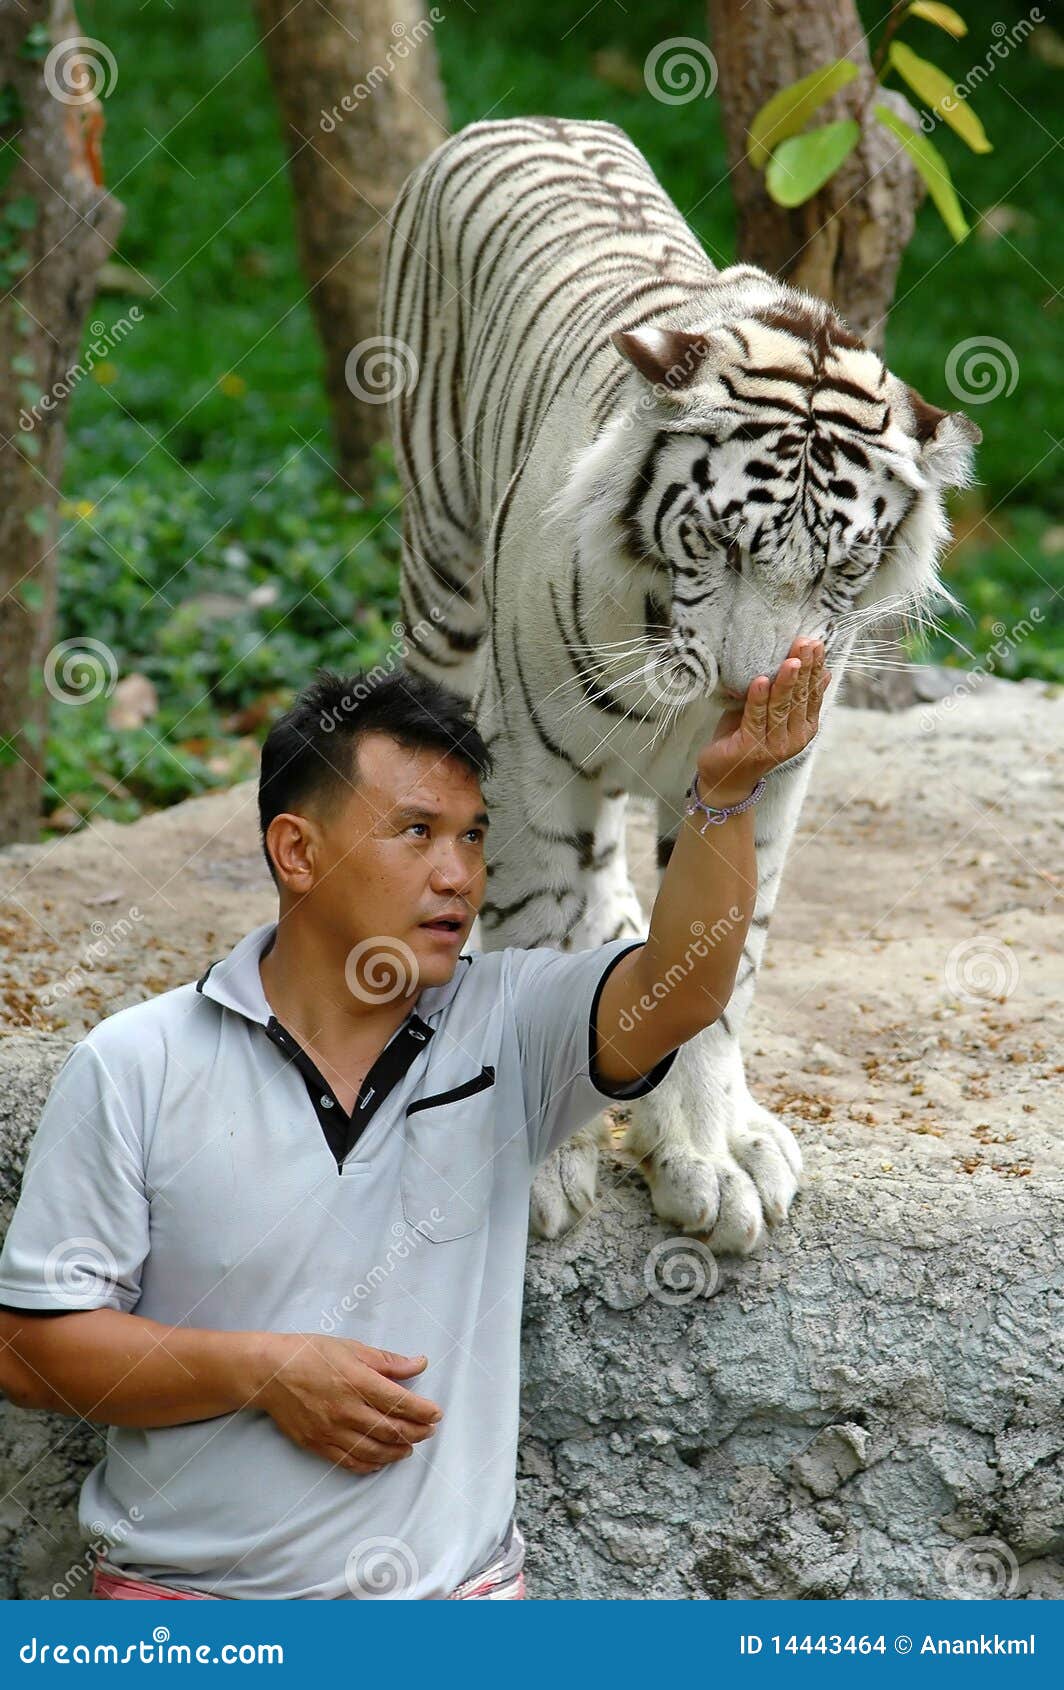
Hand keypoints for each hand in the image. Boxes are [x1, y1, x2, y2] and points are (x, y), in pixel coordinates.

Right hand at [248, 1333, 441, 1474]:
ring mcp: (331, 1430)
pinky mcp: (318, 1444)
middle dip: (416, 1432)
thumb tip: (419, 1363)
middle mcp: (346, 1410)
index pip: (399, 1402)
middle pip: (391, 1429)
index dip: (422, 1411)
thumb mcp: (352, 1348)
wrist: (269, 1373)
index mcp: (357, 1381)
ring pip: (373, 1450)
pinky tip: (380, 1460)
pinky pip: (349, 1461)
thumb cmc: (311, 1354)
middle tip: (428, 1431)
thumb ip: (387, 1361)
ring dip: (397, 1451)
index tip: (436, 1413)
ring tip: (409, 1447)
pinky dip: (370, 1464)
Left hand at [697, 638, 829, 806]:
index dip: (815, 668)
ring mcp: (774, 746)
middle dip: (804, 668)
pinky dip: (758, 699)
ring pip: (781, 707)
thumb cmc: (747, 737)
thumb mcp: (771, 712)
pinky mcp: (751, 748)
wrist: (724, 776)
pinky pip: (756, 718)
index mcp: (804, 728)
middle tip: (806, 643)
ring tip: (790, 660)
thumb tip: (811, 665)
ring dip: (786, 682)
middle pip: (800, 697)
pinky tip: (761, 680)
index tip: (816, 643)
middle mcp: (794, 738)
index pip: (813, 693)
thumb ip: (789, 694)